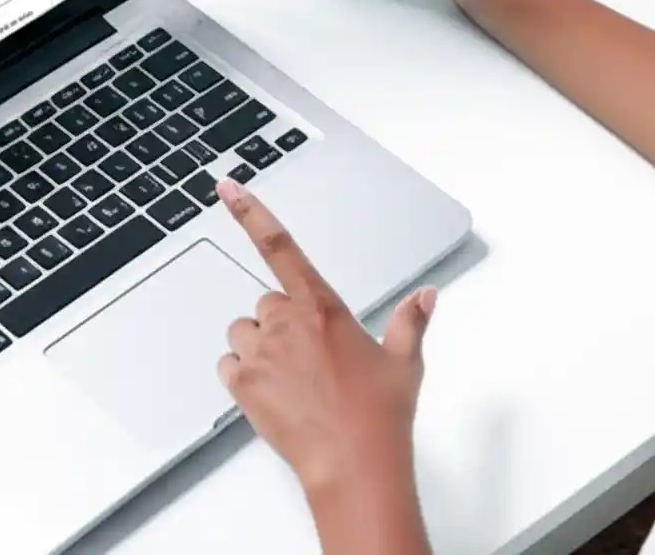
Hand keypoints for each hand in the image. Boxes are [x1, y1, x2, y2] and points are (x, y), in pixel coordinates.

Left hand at [215, 179, 437, 493]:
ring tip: (293, 380)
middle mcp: (286, 323)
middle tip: (311, 359)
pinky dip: (243, 376)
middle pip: (267, 304)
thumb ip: (410, 321)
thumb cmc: (380, 416)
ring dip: (259, 348)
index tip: (228, 188)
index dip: (250, 213)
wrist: (355, 466)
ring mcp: (261, 354)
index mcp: (323, 307)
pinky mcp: (242, 384)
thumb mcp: (404, 363)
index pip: (281, 246)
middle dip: (282, 324)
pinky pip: (229, 365)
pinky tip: (273, 395)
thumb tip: (426, 297)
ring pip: (244, 333)